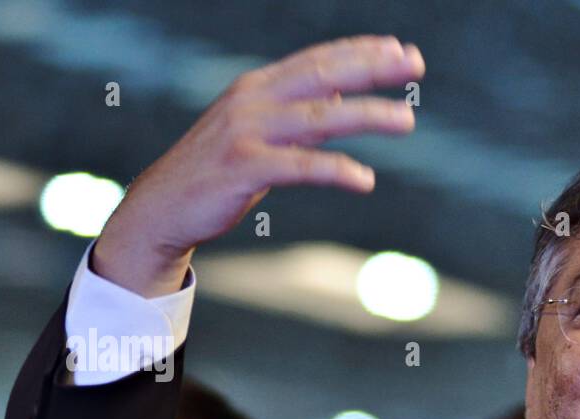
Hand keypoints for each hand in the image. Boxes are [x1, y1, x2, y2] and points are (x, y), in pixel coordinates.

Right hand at [92, 36, 424, 296]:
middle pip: (324, 76)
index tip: (400, 50)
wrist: (164, 206)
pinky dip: (335, 171)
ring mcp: (247, 132)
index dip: (360, 52)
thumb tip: (341, 99)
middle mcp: (254, 101)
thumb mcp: (259, 133)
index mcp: (259, 88)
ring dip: (367, 116)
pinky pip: (300, 167)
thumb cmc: (218, 172)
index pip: (318, 60)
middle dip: (372, 67)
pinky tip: (364, 179)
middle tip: (415, 64)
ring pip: (319, 118)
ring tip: (407, 121)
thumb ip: (298, 116)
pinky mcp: (243, 168)